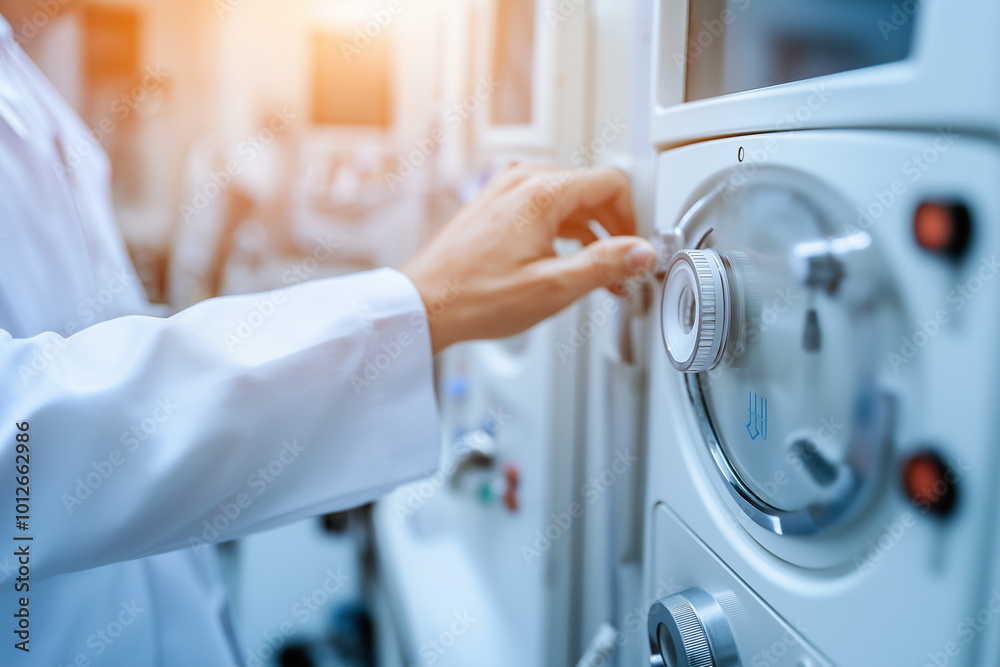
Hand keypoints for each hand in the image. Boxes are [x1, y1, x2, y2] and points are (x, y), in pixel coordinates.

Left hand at [402, 164, 656, 353]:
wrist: (425, 305)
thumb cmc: (475, 297)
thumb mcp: (553, 287)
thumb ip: (604, 265)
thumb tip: (641, 252)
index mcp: (541, 192)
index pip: (612, 182)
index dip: (633, 218)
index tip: (635, 248)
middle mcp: (522, 181)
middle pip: (590, 190)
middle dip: (613, 228)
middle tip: (621, 267)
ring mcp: (504, 190)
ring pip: (567, 200)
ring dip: (588, 232)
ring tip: (595, 273)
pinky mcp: (493, 205)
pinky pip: (542, 208)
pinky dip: (561, 231)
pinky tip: (563, 263)